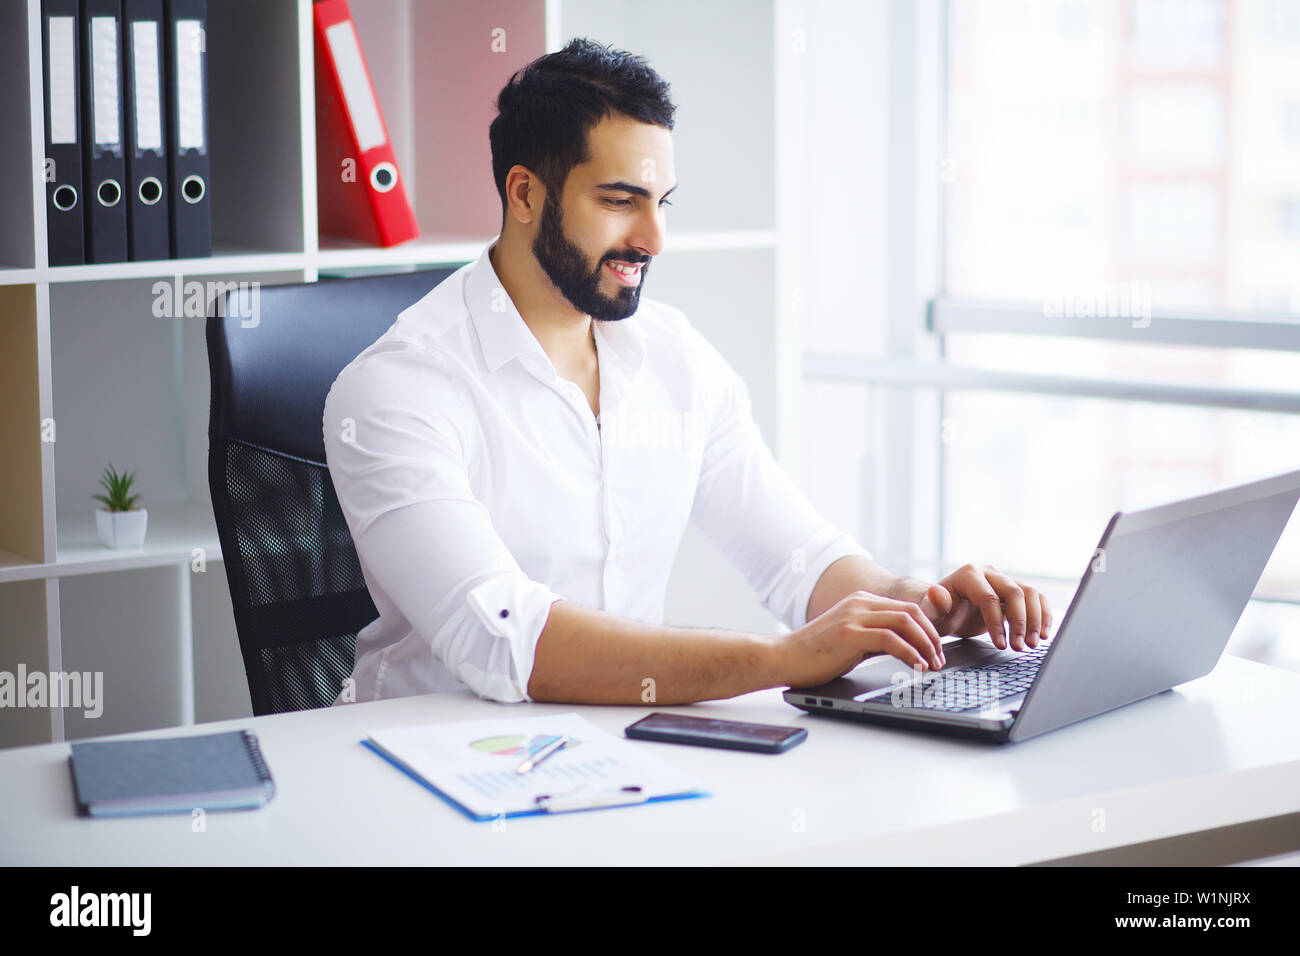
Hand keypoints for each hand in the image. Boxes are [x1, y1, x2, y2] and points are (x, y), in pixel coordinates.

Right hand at [777, 590, 944, 688]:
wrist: (782, 658)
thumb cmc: (814, 655)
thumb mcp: (851, 640)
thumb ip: (875, 638)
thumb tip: (906, 649)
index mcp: (861, 602)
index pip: (906, 608)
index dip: (927, 629)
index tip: (936, 650)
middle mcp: (859, 604)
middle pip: (911, 612)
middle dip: (932, 636)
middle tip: (940, 659)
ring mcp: (854, 617)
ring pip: (905, 623)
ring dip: (925, 645)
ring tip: (933, 665)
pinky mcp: (849, 634)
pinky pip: (891, 640)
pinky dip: (910, 653)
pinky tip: (916, 667)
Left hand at [912, 564, 1052, 651]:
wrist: (945, 610)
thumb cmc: (937, 612)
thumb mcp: (930, 613)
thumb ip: (933, 605)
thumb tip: (935, 592)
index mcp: (968, 574)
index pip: (989, 597)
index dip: (996, 622)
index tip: (1000, 644)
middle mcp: (989, 573)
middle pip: (1014, 592)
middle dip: (1020, 622)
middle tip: (1019, 647)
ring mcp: (1004, 580)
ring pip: (1030, 594)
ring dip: (1035, 620)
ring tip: (1032, 644)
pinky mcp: (1014, 591)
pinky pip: (1036, 598)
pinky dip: (1044, 615)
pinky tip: (1044, 634)